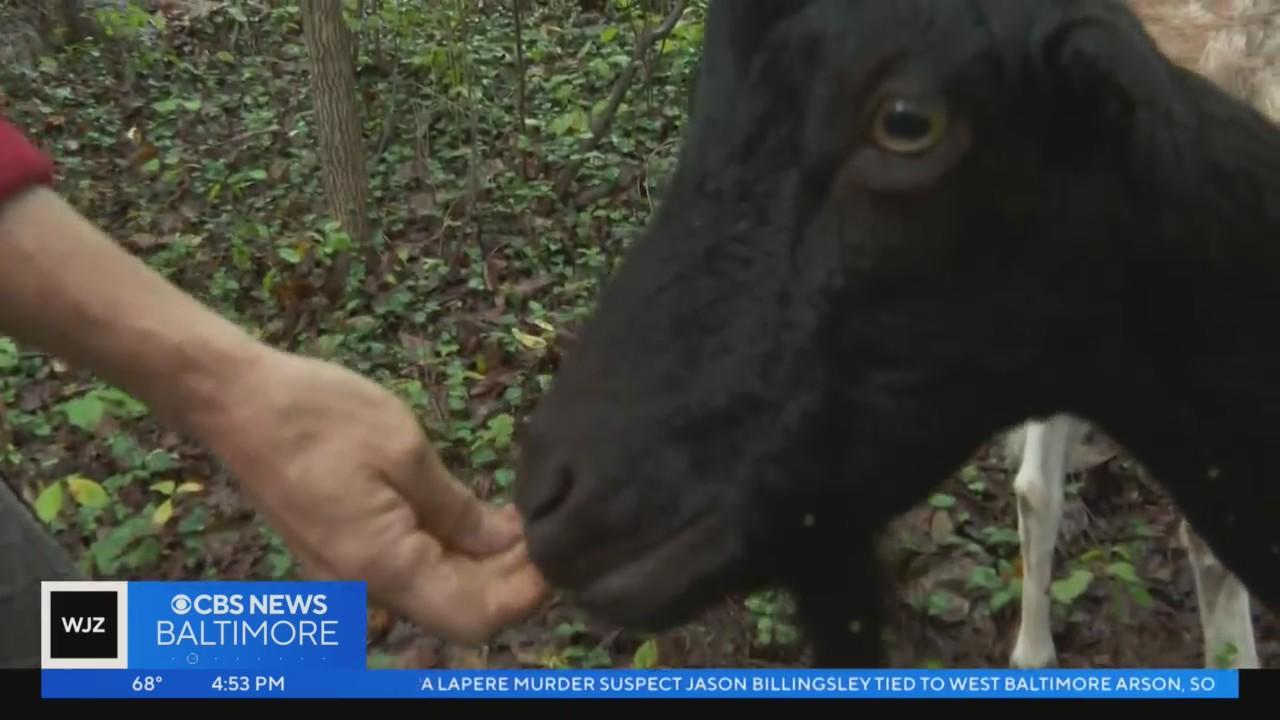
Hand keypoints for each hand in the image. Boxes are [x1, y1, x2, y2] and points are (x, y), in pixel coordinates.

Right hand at [193, 347, 548, 643]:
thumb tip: (507, 543)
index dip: (524, 594)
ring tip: (520, 518)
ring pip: (434, 593)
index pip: (473, 618)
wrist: (234, 400)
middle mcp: (362, 588)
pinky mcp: (342, 553)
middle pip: (456, 610)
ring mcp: (347, 575)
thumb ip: (460, 509)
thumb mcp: (405, 451)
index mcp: (381, 568)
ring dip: (482, 566)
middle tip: (547, 527)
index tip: (557, 551)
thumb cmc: (318, 416)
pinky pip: (408, 571)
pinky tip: (476, 517)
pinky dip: (448, 553)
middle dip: (509, 578)